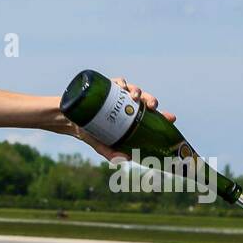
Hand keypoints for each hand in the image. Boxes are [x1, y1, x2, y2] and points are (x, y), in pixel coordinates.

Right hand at [59, 75, 175, 162]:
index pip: (151, 115)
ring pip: (133, 89)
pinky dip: (121, 83)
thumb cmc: (91, 133)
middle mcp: (127, 104)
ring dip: (137, 91)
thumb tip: (125, 160)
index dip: (163, 116)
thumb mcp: (102, 145)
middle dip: (151, 101)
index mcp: (131, 116)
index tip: (172, 118)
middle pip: (144, 100)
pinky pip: (117, 82)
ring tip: (135, 97)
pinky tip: (122, 86)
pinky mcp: (106, 86)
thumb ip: (112, 153)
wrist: (71, 121)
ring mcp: (117, 94)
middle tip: (153, 106)